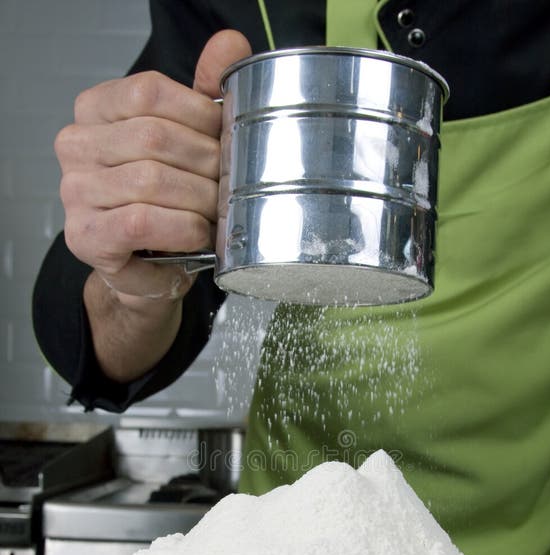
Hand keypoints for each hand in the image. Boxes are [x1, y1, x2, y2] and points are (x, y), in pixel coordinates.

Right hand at [56, 30, 250, 302]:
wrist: (149, 271)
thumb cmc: (167, 205)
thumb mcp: (187, 143)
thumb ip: (203, 95)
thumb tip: (230, 45)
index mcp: (95, 110)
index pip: (148, 93)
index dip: (199, 116)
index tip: (224, 142)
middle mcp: (76, 146)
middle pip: (154, 138)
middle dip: (206, 165)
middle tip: (229, 187)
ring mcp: (75, 191)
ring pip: (151, 180)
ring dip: (199, 201)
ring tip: (216, 215)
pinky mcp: (86, 235)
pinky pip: (143, 220)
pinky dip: (182, 227)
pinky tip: (198, 235)